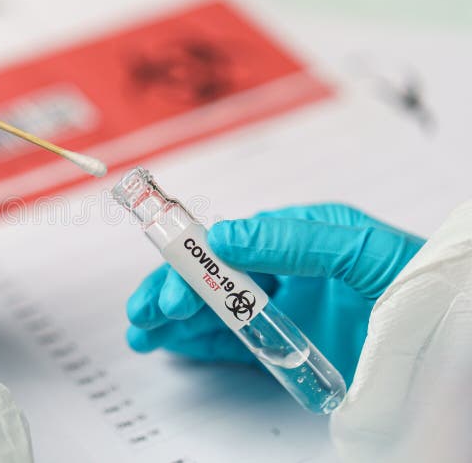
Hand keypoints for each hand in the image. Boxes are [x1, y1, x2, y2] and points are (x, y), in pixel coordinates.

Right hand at [125, 204, 424, 382]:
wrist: (449, 339)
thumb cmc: (418, 280)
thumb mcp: (357, 249)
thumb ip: (294, 239)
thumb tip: (226, 237)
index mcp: (298, 237)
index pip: (231, 243)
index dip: (193, 260)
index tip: (170, 279)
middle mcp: (285, 272)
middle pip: (213, 278)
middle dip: (173, 292)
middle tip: (147, 312)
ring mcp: (284, 312)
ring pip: (215, 312)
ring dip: (175, 319)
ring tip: (143, 331)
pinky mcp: (288, 348)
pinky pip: (234, 345)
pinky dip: (200, 345)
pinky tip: (173, 344)